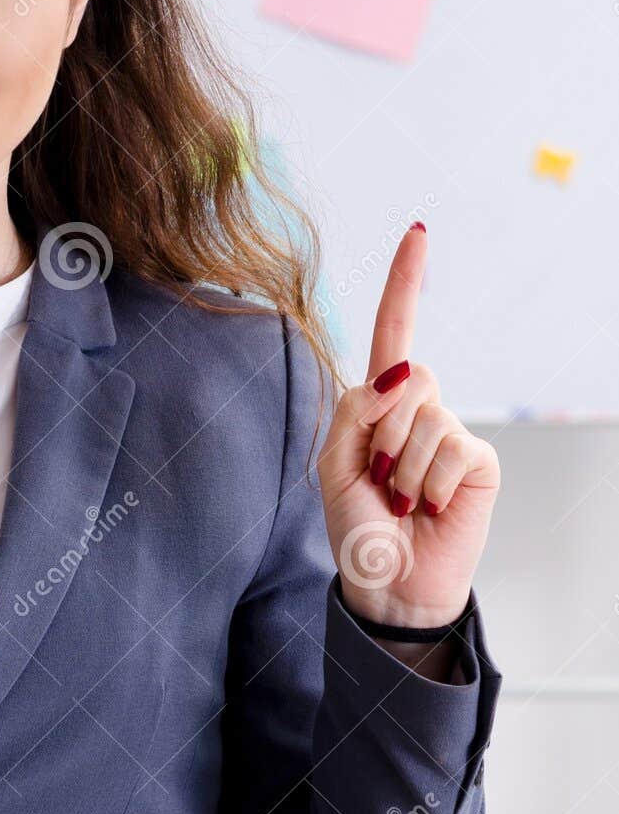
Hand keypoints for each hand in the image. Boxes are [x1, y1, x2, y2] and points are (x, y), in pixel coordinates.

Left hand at [317, 222, 500, 627]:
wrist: (388, 581)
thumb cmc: (358, 524)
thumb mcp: (333, 465)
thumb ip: (354, 411)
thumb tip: (399, 373)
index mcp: (378, 404)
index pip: (395, 332)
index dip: (405, 284)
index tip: (418, 232)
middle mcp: (420, 410)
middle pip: (407, 376)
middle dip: (383, 430)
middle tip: (380, 478)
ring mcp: (452, 433)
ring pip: (426, 417)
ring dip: (402, 465)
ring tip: (401, 499)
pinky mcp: (479, 462)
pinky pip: (452, 448)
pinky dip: (429, 482)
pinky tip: (426, 506)